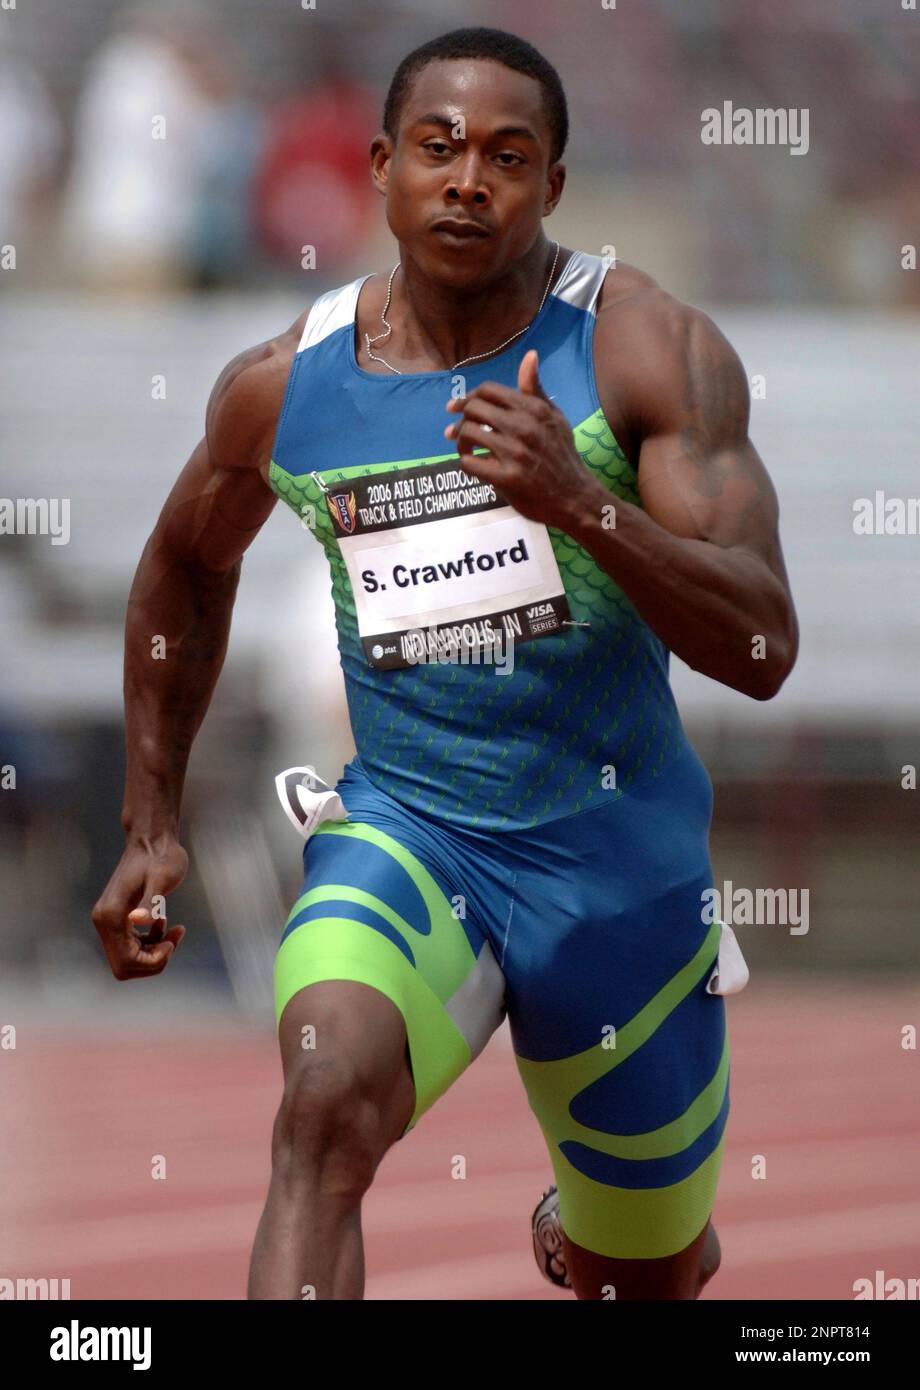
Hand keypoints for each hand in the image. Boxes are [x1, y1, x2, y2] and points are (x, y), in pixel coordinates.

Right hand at [92, 836, 187, 979]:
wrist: (152, 839)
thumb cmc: (162, 856)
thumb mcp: (162, 878)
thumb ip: (150, 901)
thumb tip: (136, 921)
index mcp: (110, 915)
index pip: (126, 962)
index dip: (152, 961)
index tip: (171, 943)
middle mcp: (103, 920)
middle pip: (125, 966)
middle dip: (153, 960)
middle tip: (173, 939)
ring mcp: (108, 920)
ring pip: (129, 958)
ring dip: (154, 951)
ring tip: (175, 930)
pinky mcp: (118, 917)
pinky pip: (132, 945)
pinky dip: (150, 942)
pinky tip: (165, 922)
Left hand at [444, 349, 596, 527]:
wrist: (575, 497)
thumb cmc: (563, 456)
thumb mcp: (555, 417)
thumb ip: (535, 389)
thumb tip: (530, 355)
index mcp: (534, 409)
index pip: (488, 390)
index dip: (467, 397)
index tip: (455, 408)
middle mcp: (524, 426)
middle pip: (473, 409)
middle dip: (460, 420)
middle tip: (458, 433)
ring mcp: (515, 452)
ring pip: (468, 434)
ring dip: (460, 443)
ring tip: (466, 451)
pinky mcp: (508, 478)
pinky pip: (470, 463)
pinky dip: (466, 464)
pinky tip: (474, 469)